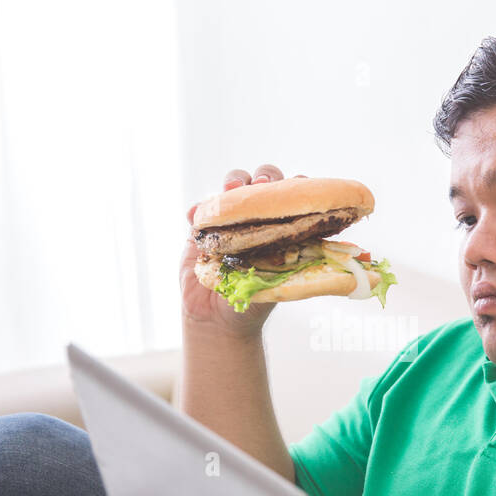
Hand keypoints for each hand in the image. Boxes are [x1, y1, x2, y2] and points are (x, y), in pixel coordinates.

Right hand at [179, 164, 307, 338]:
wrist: (219, 319)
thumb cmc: (253, 301)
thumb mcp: (274, 283)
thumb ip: (284, 263)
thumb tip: (300, 241)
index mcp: (281, 227)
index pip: (294, 197)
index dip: (298, 185)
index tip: (299, 183)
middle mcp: (257, 218)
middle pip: (264, 182)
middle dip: (265, 175)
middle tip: (262, 183)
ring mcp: (229, 221)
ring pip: (232, 187)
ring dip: (233, 181)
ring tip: (230, 189)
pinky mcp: (203, 230)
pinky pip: (199, 210)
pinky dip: (198, 209)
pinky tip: (195, 215)